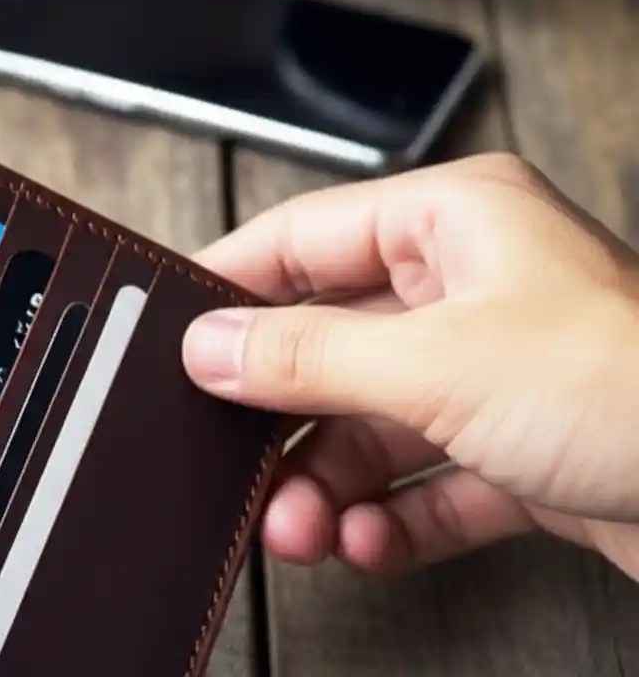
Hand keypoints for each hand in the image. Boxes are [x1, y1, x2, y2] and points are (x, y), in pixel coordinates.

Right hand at [182, 153, 638, 579]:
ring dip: (327, 484)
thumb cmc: (629, 388)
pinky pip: (426, 482)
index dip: (232, 286)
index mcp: (455, 224)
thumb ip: (307, 355)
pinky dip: (391, 519)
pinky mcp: (521, 449)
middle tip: (235, 463)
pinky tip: (369, 544)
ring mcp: (498, 373)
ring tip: (301, 529)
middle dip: (283, 421)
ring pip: (373, 425)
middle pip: (332, 348)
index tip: (174, 333)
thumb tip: (212, 345)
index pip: (304, 240)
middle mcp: (473, 291)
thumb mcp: (435, 364)